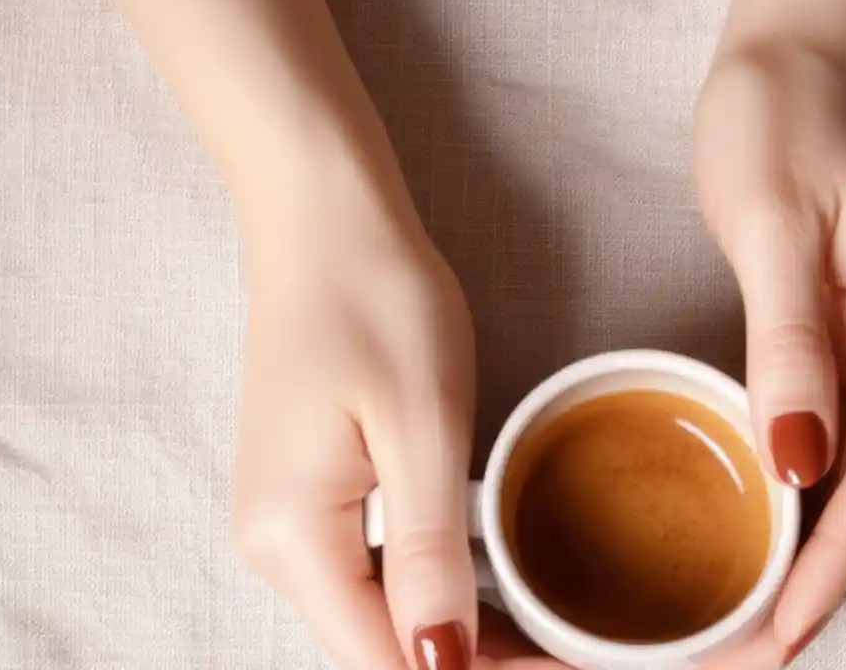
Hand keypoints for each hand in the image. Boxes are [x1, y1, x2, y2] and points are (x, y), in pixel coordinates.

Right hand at [228, 188, 569, 669]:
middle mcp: (272, 546)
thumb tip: (441, 665)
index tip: (568, 664)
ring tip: (548, 629)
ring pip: (377, 617)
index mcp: (291, 537)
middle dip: (472, 662)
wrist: (324, 220)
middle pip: (377, 650)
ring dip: (457, 632)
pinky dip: (433, 590)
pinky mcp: (306, 495)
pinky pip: (370, 573)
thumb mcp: (419, 425)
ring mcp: (284, 521)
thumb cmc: (373, 300)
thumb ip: (426, 555)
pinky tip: (492, 584)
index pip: (384, 662)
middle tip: (573, 651)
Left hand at [694, 43, 845, 665]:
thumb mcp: (775, 223)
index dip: (833, 565)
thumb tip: (802, 458)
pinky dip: (803, 484)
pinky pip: (837, 423)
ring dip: (811, 541)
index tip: (781, 634)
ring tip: (752, 607)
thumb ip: (790, 341)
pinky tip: (766, 512)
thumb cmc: (785, 116)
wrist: (802, 46)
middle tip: (751, 647)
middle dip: (821, 576)